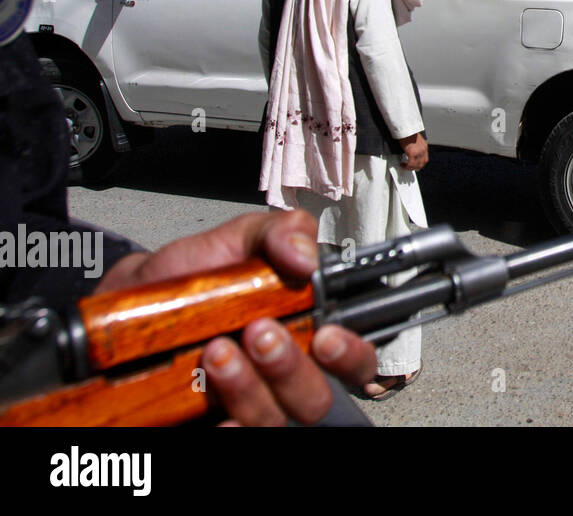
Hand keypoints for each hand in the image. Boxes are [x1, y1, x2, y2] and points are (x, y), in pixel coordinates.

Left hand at [98, 210, 376, 425]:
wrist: (122, 306)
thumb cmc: (184, 278)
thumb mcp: (232, 239)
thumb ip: (278, 233)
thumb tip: (306, 255)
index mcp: (302, 331)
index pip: (352, 357)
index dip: (352, 354)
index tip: (327, 335)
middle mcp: (280, 376)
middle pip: (317, 398)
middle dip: (292, 369)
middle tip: (259, 334)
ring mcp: (246, 405)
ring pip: (273, 420)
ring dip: (248, 388)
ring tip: (213, 351)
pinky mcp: (212, 424)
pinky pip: (233, 438)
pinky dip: (224, 423)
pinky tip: (205, 400)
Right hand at [400, 131, 428, 171]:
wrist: (405, 128)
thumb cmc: (407, 132)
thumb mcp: (414, 140)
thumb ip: (415, 147)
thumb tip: (410, 152)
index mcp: (424, 146)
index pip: (425, 158)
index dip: (420, 163)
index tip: (416, 165)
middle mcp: (423, 149)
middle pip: (422, 163)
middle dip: (416, 167)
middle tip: (410, 168)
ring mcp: (419, 152)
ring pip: (417, 165)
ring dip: (411, 168)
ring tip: (405, 167)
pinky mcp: (412, 153)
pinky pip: (411, 164)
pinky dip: (407, 166)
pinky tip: (403, 165)